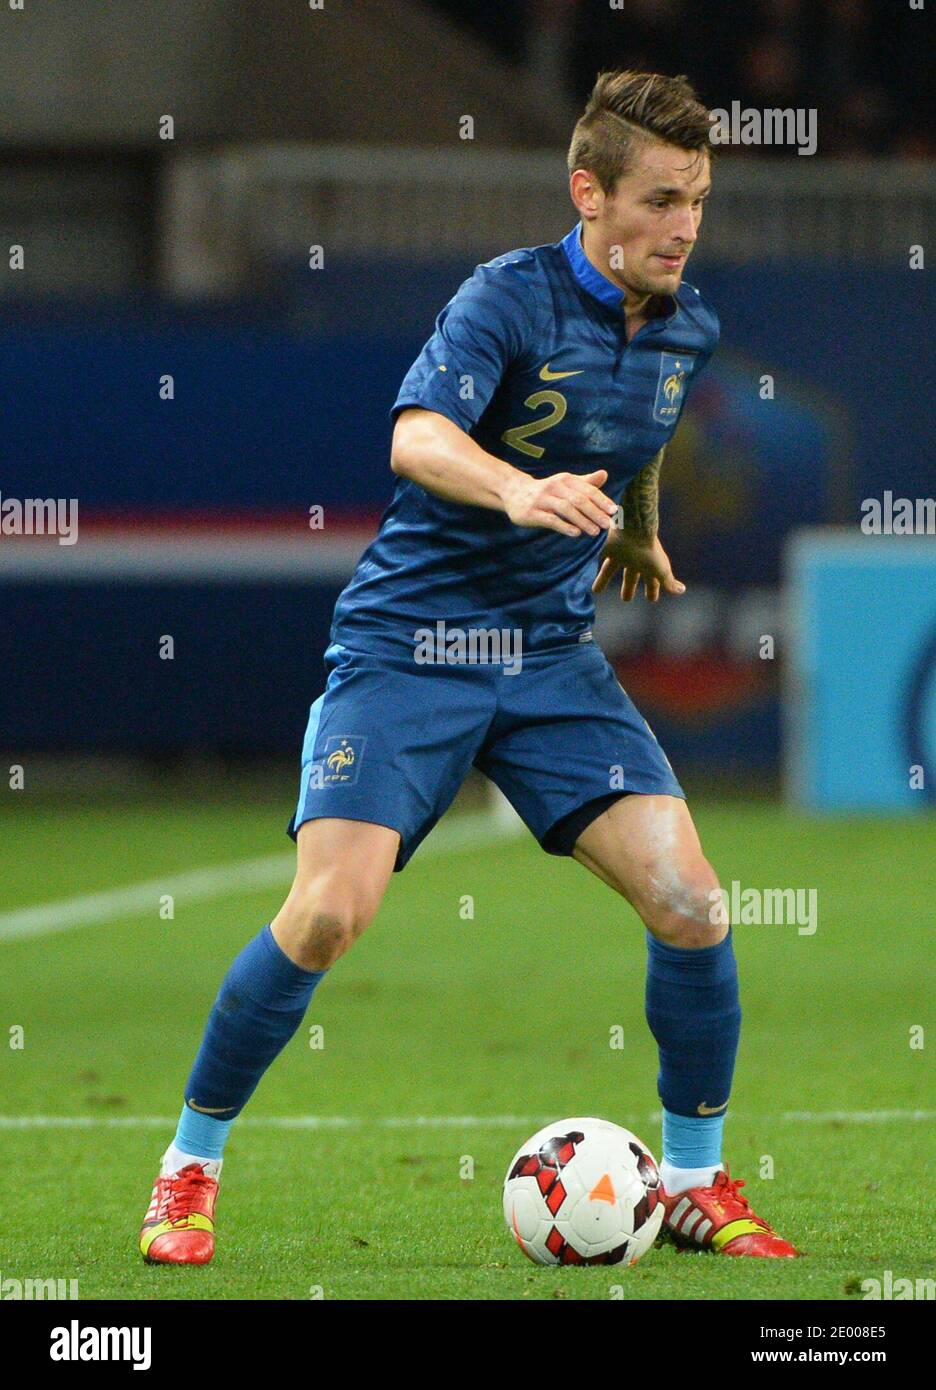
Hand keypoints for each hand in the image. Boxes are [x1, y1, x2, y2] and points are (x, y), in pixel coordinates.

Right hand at [502, 468, 617, 537]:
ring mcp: (542, 499)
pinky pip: (550, 519)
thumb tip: (605, 474)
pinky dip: (564, 526)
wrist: (514, 492)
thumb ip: (585, 482)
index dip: (602, 501)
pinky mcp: (532, 512)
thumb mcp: (565, 484)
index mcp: (565, 480)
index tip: (614, 512)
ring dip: (582, 520)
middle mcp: (554, 487)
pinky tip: (576, 533)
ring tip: (595, 532)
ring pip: (566, 509)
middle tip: (608, 525)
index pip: (587, 490)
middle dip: (595, 512)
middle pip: (579, 499)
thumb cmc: (546, 490)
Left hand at [591, 529, 685, 602]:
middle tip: (626, 599)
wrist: (634, 527)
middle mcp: (633, 558)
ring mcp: (619, 552)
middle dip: (629, 588)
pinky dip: (588, 566)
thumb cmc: (649, 550)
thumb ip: (668, 581)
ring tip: (595, 591)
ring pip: (610, 569)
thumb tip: (682, 591)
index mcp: (648, 564)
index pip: (652, 580)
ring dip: (603, 580)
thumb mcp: (660, 569)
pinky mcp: (606, 547)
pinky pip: (595, 559)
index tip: (652, 599)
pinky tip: (581, 573)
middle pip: (630, 576)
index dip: (652, 589)